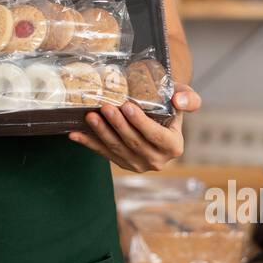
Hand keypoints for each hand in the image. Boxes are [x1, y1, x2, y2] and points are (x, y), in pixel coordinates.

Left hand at [69, 85, 201, 172]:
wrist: (159, 114)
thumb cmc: (170, 102)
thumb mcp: (183, 97)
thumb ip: (188, 98)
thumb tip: (179, 101)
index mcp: (173, 146)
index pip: (155, 135)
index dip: (140, 122)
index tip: (127, 106)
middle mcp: (157, 160)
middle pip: (133, 142)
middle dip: (117, 125)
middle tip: (105, 107)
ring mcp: (138, 165)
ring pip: (117, 149)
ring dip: (101, 133)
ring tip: (90, 116)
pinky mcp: (122, 163)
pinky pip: (103, 153)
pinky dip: (88, 143)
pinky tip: (74, 134)